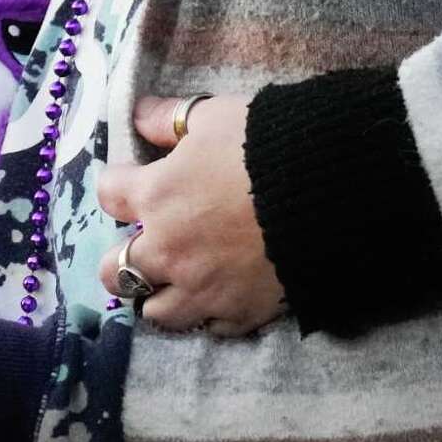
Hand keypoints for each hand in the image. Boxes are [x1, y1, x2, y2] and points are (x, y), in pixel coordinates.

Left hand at [96, 94, 285, 336]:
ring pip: (156, 312)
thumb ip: (171, 118)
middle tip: (144, 244)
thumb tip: (139, 115)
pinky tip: (220, 294)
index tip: (130, 182)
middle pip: (114, 270)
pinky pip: (211, 326)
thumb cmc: (268, 144)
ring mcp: (203, 289)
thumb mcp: (216, 117)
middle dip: (122, 256)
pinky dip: (210, 313)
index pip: (109, 195)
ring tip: (176, 279)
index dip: (118, 185)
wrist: (333, 194)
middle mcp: (169, 250)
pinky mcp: (240, 313)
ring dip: (159, 294)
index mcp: (157, 196)